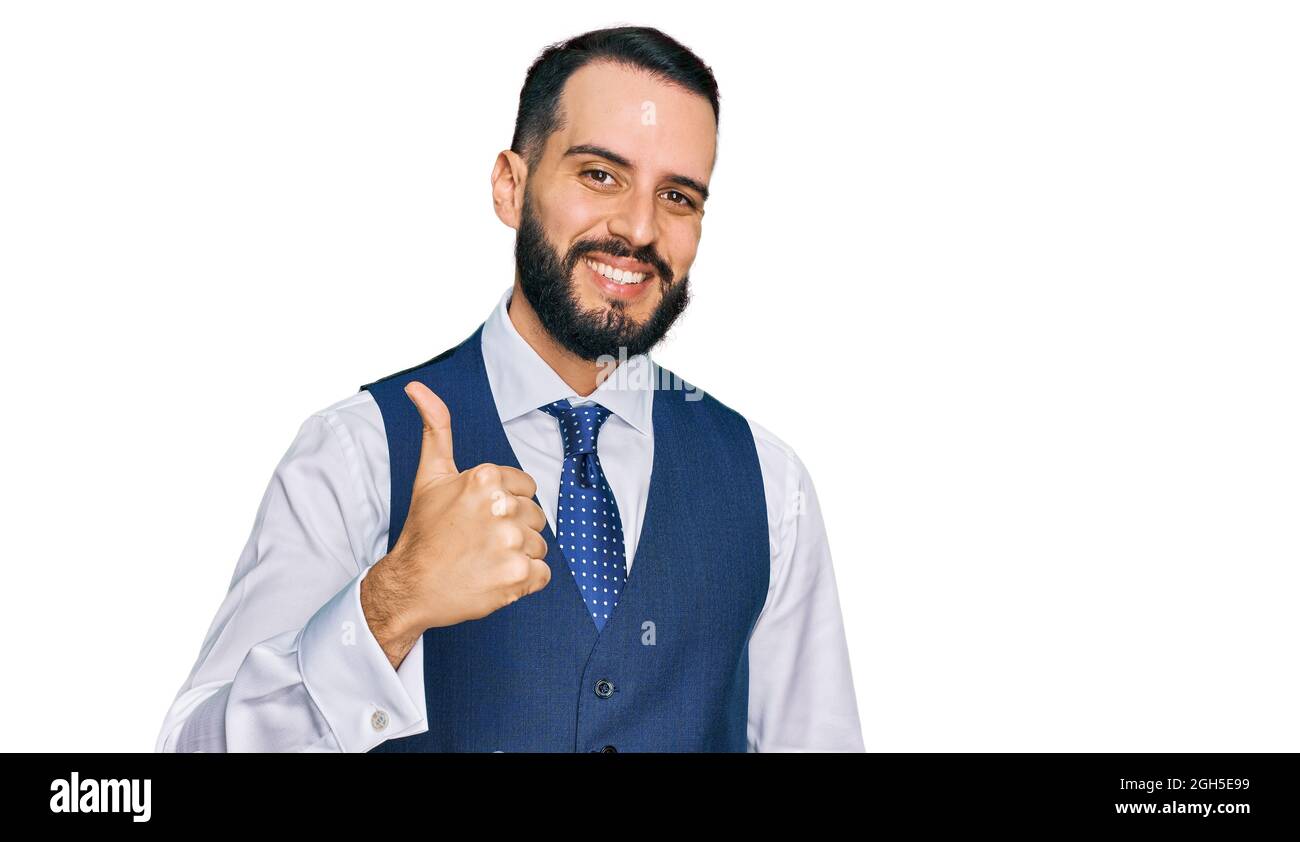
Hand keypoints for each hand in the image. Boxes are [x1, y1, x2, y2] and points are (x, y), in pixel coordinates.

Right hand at [362, 381, 550, 648]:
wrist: (411, 586)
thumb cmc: (424, 532)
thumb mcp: (429, 475)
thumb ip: (436, 428)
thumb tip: (417, 387)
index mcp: (485, 477)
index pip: (525, 487)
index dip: (505, 504)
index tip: (479, 518)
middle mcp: (500, 506)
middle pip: (535, 516)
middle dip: (512, 530)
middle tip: (479, 542)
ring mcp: (510, 542)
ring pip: (539, 545)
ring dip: (517, 556)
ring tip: (484, 560)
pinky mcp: (518, 575)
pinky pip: (542, 573)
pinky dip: (524, 581)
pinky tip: (495, 579)